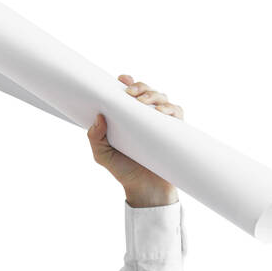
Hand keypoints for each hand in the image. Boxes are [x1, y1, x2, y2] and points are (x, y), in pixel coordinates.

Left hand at [88, 73, 182, 206]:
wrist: (144, 190)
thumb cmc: (124, 171)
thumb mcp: (103, 155)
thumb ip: (95, 138)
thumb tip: (98, 117)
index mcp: (129, 117)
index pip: (131, 93)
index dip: (128, 82)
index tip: (122, 80)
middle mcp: (146, 117)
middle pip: (147, 91)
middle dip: (140, 88)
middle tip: (130, 94)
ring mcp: (161, 123)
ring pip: (162, 98)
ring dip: (154, 96)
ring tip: (143, 103)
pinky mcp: (174, 132)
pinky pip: (176, 113)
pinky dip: (170, 109)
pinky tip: (160, 111)